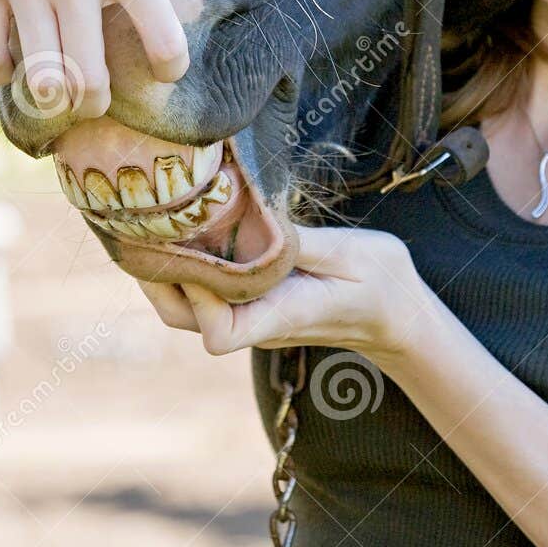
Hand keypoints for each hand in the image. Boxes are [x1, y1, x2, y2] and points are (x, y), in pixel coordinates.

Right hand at [0, 0, 281, 111]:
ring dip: (56, 95)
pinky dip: (7, 70)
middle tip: (102, 90)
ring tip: (63, 83)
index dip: (171, 67)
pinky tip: (22, 59)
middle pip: (92, 83)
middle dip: (100, 100)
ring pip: (42, 80)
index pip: (165, 46)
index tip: (164, 64)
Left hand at [137, 224, 433, 361]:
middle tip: (151, 219)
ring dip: (165, 268)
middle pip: (184, 318)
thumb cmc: (381, 284)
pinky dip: (184, 264)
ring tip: (159, 217)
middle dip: (158, 275)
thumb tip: (250, 214)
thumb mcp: (351, 253)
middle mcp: (256, 322)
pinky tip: (184, 226)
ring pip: (185, 308)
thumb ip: (298, 241)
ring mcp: (250, 315)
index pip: (220, 333)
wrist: (396, 316)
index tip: (196, 248)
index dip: (198, 296)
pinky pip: (202, 293)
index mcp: (281, 315)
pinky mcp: (249, 303)